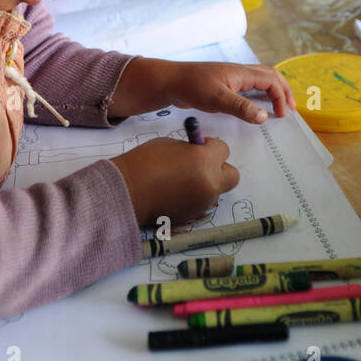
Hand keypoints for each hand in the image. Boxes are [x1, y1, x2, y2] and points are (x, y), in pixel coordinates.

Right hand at [111, 136, 238, 225]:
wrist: (128, 191)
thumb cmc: (145, 162)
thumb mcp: (171, 144)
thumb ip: (191, 149)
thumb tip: (199, 153)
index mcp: (205, 161)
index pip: (224, 150)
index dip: (211, 146)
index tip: (198, 146)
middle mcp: (210, 183)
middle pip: (232, 175)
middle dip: (220, 168)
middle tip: (202, 165)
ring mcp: (203, 202)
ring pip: (216, 190)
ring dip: (206, 183)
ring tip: (182, 180)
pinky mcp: (193, 215)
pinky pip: (202, 202)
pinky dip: (194, 196)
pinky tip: (175, 193)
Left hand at [163, 61, 294, 123]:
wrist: (169, 82)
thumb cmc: (191, 86)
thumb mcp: (217, 99)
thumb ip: (241, 107)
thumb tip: (264, 117)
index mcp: (241, 73)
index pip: (271, 80)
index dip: (280, 97)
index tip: (281, 115)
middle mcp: (239, 73)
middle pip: (269, 76)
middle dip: (283, 91)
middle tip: (290, 109)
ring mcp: (231, 78)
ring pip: (259, 80)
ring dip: (272, 91)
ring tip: (278, 107)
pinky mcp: (223, 86)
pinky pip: (248, 88)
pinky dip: (258, 95)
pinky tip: (255, 107)